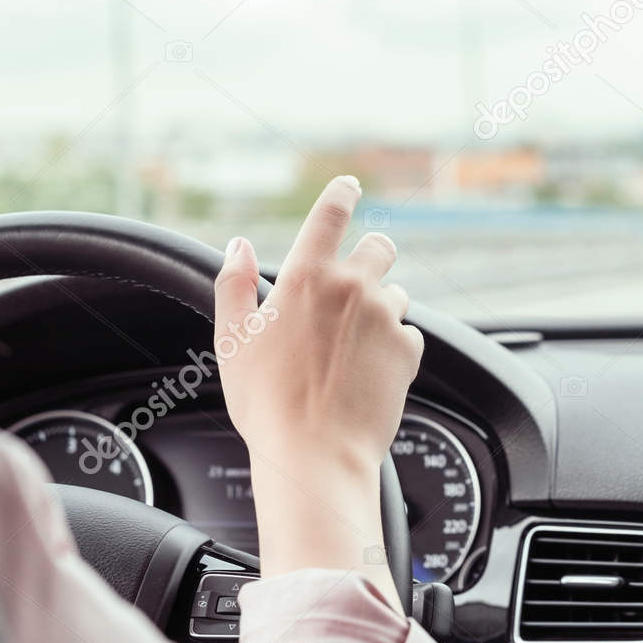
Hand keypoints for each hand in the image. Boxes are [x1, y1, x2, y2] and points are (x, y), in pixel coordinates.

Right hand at [212, 175, 422, 608]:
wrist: (316, 456)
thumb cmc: (267, 404)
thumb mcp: (233, 340)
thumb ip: (235, 284)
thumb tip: (238, 246)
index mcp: (307, 278)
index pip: (331, 215)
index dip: (341, 194)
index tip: (350, 185)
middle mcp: (353, 288)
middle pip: (379, 246)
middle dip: (369, 257)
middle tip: (351, 285)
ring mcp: (386, 318)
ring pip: (395, 292)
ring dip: (380, 306)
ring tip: (351, 346)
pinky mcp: (409, 350)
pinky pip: (408, 333)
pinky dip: (393, 344)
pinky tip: (367, 370)